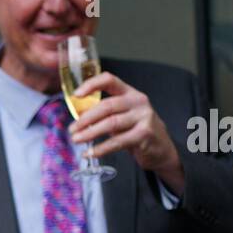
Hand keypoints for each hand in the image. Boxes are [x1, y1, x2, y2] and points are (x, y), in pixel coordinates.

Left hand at [68, 70, 184, 195]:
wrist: (161, 148)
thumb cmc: (136, 130)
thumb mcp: (122, 116)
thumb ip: (104, 113)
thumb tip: (78, 115)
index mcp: (130, 93)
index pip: (110, 80)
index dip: (92, 84)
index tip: (76, 94)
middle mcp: (138, 102)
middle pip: (107, 105)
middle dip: (86, 118)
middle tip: (72, 129)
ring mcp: (144, 117)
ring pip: (111, 123)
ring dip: (90, 133)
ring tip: (76, 139)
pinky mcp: (144, 135)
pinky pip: (117, 142)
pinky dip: (101, 149)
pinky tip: (89, 153)